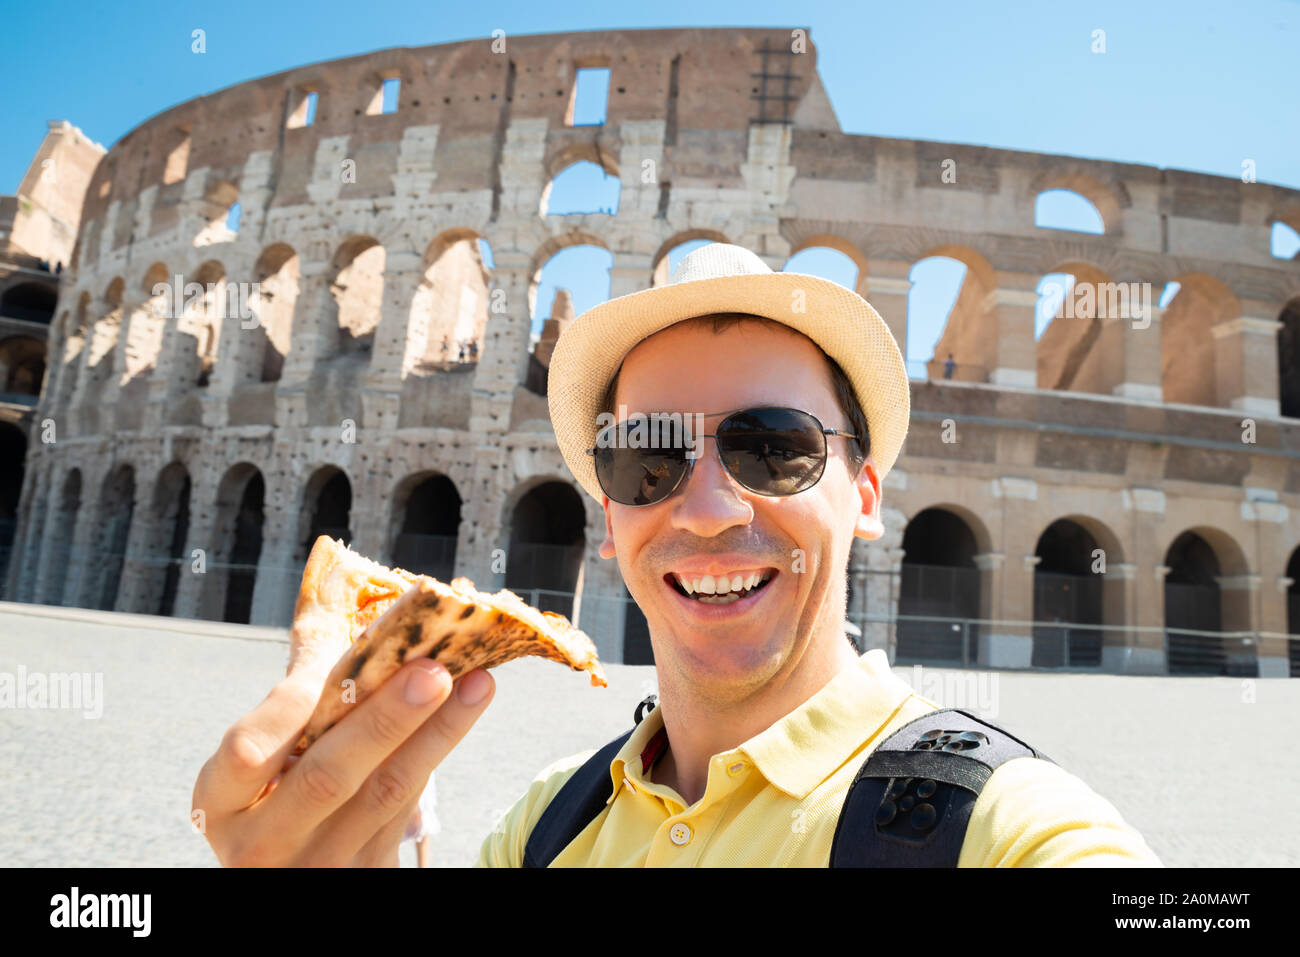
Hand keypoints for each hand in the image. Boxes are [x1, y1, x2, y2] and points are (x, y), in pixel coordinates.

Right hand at [192, 657, 493, 866]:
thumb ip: (295, 700)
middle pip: (328, 775)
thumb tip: (344, 605)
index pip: (244, 754)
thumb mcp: (258, 762)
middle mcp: (263, 844)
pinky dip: (437, 752)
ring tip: (476, 681)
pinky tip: (467, 709)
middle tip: (433, 670)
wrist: (293, 875)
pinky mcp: (368, 873)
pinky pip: (408, 807)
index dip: (286, 710)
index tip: (337, 663)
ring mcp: (319, 866)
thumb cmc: (271, 796)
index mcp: (223, 803)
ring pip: (386, 793)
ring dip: (438, 732)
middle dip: (385, 719)